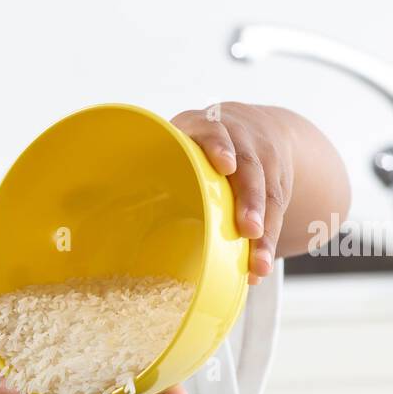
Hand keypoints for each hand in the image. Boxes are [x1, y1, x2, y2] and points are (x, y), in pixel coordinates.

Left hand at [170, 102, 295, 284]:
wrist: (255, 129)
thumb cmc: (201, 147)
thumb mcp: (180, 142)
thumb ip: (156, 166)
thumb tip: (113, 213)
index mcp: (207, 127)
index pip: (214, 130)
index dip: (219, 146)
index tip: (225, 166)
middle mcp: (242, 139)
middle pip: (250, 167)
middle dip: (251, 200)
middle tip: (250, 230)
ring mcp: (264, 160)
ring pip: (270, 193)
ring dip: (265, 232)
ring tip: (257, 264)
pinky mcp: (279, 182)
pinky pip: (279, 212)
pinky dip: (270, 241)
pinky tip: (259, 266)